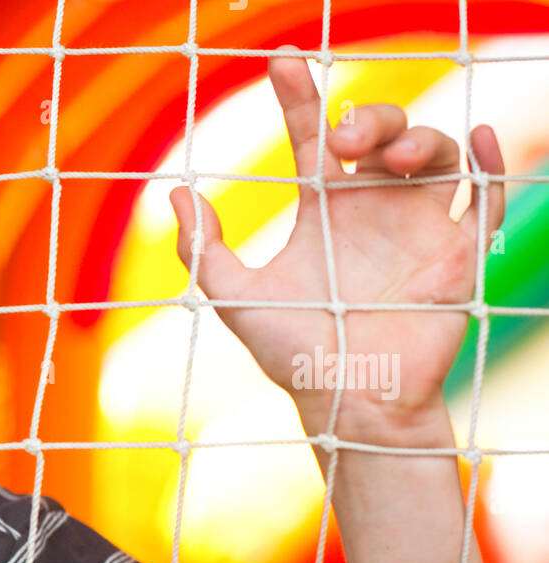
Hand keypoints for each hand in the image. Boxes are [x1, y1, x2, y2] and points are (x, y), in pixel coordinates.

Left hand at [168, 46, 505, 432]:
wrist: (348, 403)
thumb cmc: (292, 353)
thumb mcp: (236, 298)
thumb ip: (205, 250)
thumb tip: (174, 192)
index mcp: (323, 211)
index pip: (313, 136)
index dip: (300, 96)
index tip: (285, 60)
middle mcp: (372, 209)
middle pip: (382, 134)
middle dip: (368, 118)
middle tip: (343, 141)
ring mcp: (419, 228)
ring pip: (434, 154)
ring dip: (418, 139)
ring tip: (391, 159)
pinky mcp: (458, 255)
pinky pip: (485, 198)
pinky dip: (487, 164)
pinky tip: (477, 139)